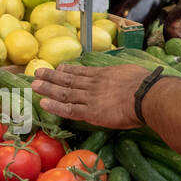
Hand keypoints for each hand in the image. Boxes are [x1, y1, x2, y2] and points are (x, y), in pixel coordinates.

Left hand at [31, 64, 150, 129]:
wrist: (146, 95)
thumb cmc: (145, 85)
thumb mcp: (131, 73)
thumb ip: (122, 76)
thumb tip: (126, 77)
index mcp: (103, 74)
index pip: (81, 72)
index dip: (68, 70)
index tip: (58, 68)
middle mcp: (92, 85)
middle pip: (68, 80)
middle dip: (52, 77)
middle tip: (38, 73)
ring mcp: (90, 98)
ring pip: (64, 93)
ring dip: (48, 89)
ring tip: (35, 85)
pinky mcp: (90, 112)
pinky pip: (68, 109)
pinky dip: (55, 107)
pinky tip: (43, 103)